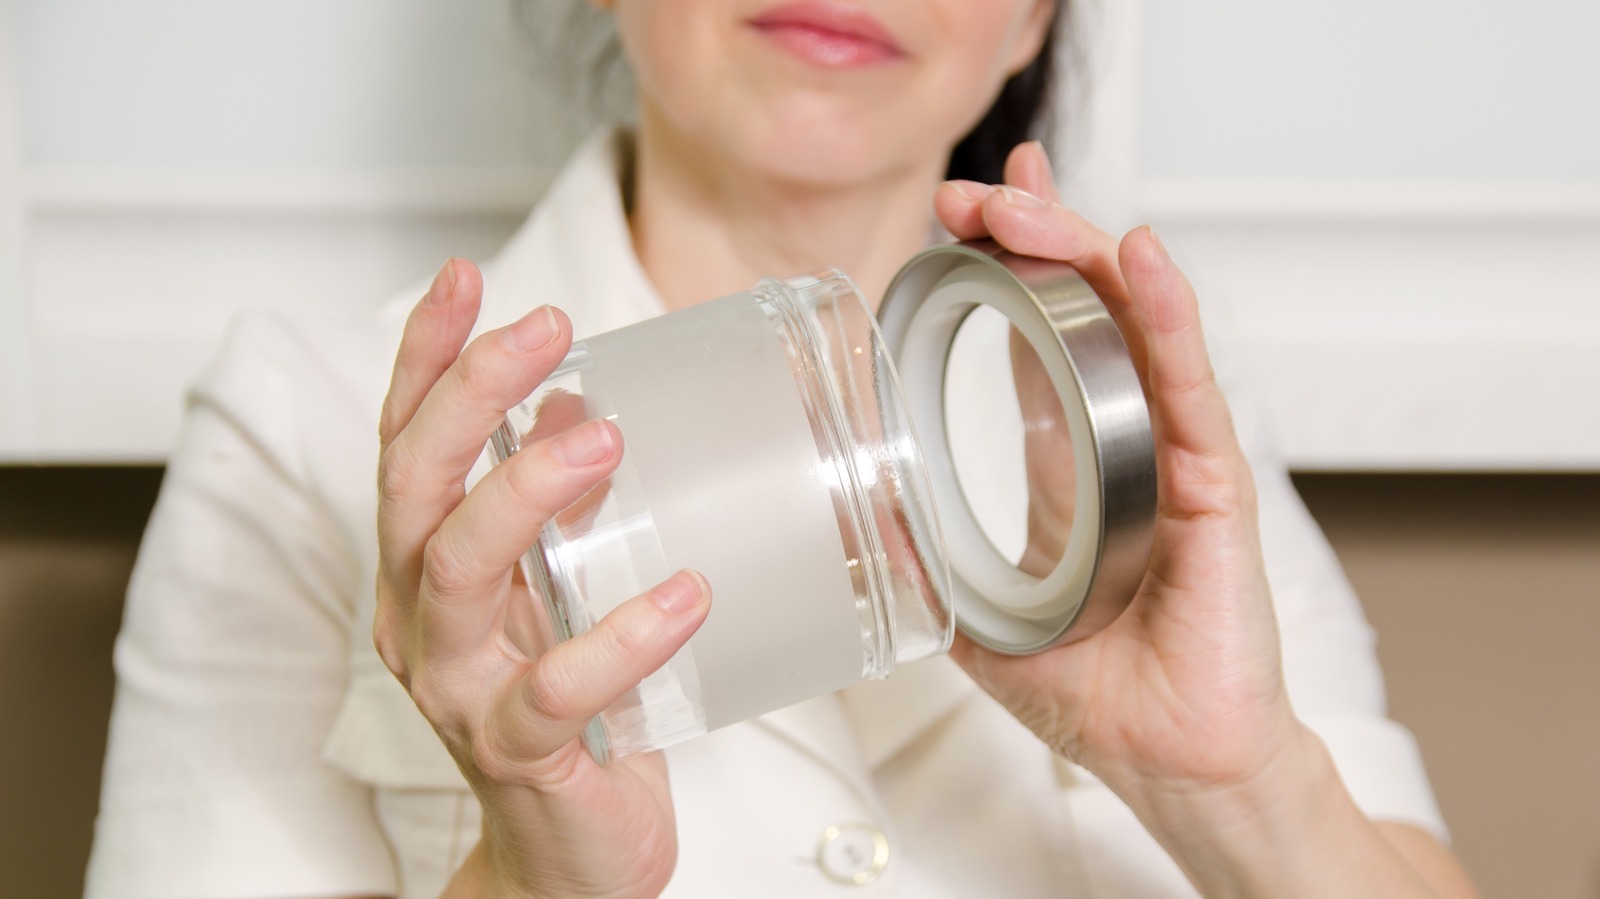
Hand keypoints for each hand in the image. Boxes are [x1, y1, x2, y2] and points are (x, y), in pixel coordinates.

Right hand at [374, 259, 710, 898]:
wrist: (567, 854)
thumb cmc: (565, 709)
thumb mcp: (555, 591)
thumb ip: (560, 508)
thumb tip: (592, 406)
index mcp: (424, 569)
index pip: (403, 443)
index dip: (423, 359)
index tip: (461, 278)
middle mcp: (419, 620)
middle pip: (414, 489)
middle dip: (469, 396)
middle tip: (544, 331)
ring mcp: (458, 688)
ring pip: (458, 574)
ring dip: (524, 493)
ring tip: (605, 440)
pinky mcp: (517, 752)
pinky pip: (555, 691)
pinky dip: (621, 637)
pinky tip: (684, 594)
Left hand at [932, 144, 1481, 898]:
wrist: (1169, 759)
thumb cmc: (1100, 693)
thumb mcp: (982, 618)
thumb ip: (931, 564)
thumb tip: (862, 518)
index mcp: (1074, 460)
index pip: (1045, 334)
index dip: (1012, 265)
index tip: (963, 215)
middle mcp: (1128, 440)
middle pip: (1088, 307)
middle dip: (1034, 238)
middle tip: (980, 194)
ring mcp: (1172, 454)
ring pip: (1134, 326)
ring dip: (1082, 254)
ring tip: (1029, 205)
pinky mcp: (1212, 487)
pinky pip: (1187, 389)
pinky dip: (1166, 321)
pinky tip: (1140, 261)